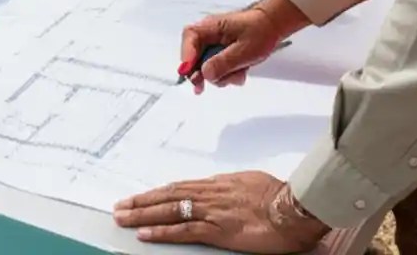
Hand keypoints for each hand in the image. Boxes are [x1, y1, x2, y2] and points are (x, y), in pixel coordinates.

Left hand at [114, 172, 328, 252]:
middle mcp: (211, 194)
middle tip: (120, 206)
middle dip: (142, 201)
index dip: (159, 193)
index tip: (143, 196)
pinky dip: (162, 231)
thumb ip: (236, 188)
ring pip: (169, 210)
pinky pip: (183, 230)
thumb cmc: (282, 197)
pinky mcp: (217, 230)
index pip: (181, 187)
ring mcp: (212, 211)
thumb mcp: (254, 184)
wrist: (296, 208)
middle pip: (168, 195)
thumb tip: (227, 189)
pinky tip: (145, 233)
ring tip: (123, 217)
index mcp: (220, 184)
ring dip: (143, 214)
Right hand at [182, 0, 310, 93]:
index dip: (186, 56)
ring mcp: (213, 45)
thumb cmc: (260, 31)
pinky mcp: (220, 52)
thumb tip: (205, 73)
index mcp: (210, 27)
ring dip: (221, 75)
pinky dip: (227, 73)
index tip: (188, 72)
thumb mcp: (243, 50)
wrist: (273, 27)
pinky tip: (240, 71)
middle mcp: (208, 35)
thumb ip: (223, 62)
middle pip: (194, 57)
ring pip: (206, 66)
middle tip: (202, 88)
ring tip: (239, 72)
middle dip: (204, 73)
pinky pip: (216, 68)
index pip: (190, 38)